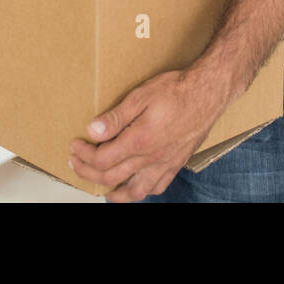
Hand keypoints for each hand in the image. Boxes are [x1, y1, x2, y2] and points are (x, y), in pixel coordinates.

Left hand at [68, 66, 228, 201]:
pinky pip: (156, 187)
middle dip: (87, 172)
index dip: (83, 155)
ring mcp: (164, 164)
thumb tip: (93, 131)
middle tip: (76, 161)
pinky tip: (133, 186)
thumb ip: (116, 117)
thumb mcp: (141, 96)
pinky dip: (140, 192)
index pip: (101, 159)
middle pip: (111, 177)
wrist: (208, 93)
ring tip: (98, 185)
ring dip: (112, 191)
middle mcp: (151, 158)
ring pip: (133, 191)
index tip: (75, 144)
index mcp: (139, 141)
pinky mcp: (176, 164)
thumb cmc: (177, 90)